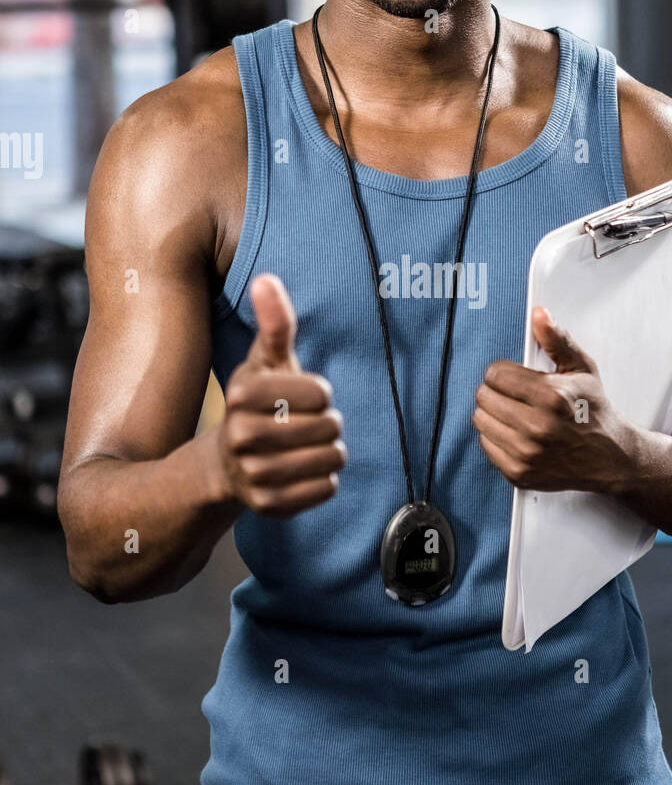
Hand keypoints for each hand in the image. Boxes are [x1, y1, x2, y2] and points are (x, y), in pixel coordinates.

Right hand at [218, 274, 346, 516]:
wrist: (224, 465)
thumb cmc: (257, 403)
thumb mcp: (264, 361)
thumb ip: (273, 322)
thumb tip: (266, 278)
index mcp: (242, 394)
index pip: (321, 392)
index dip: (319, 392)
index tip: (300, 395)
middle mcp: (241, 436)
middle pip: (330, 426)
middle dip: (327, 423)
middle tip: (304, 424)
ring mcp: (254, 474)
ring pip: (333, 458)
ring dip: (330, 451)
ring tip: (306, 446)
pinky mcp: (269, 506)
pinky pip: (327, 488)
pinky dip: (324, 479)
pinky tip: (301, 471)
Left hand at [471, 306, 636, 492]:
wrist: (610, 457)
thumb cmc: (594, 411)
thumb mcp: (581, 369)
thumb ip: (557, 340)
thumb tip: (539, 315)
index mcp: (551, 397)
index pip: (495, 374)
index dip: (504, 372)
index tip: (515, 377)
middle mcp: (537, 427)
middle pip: (484, 396)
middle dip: (497, 391)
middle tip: (516, 395)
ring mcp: (527, 454)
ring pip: (481, 420)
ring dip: (494, 413)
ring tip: (516, 412)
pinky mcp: (519, 473)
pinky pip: (486, 444)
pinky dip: (496, 437)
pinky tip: (517, 433)